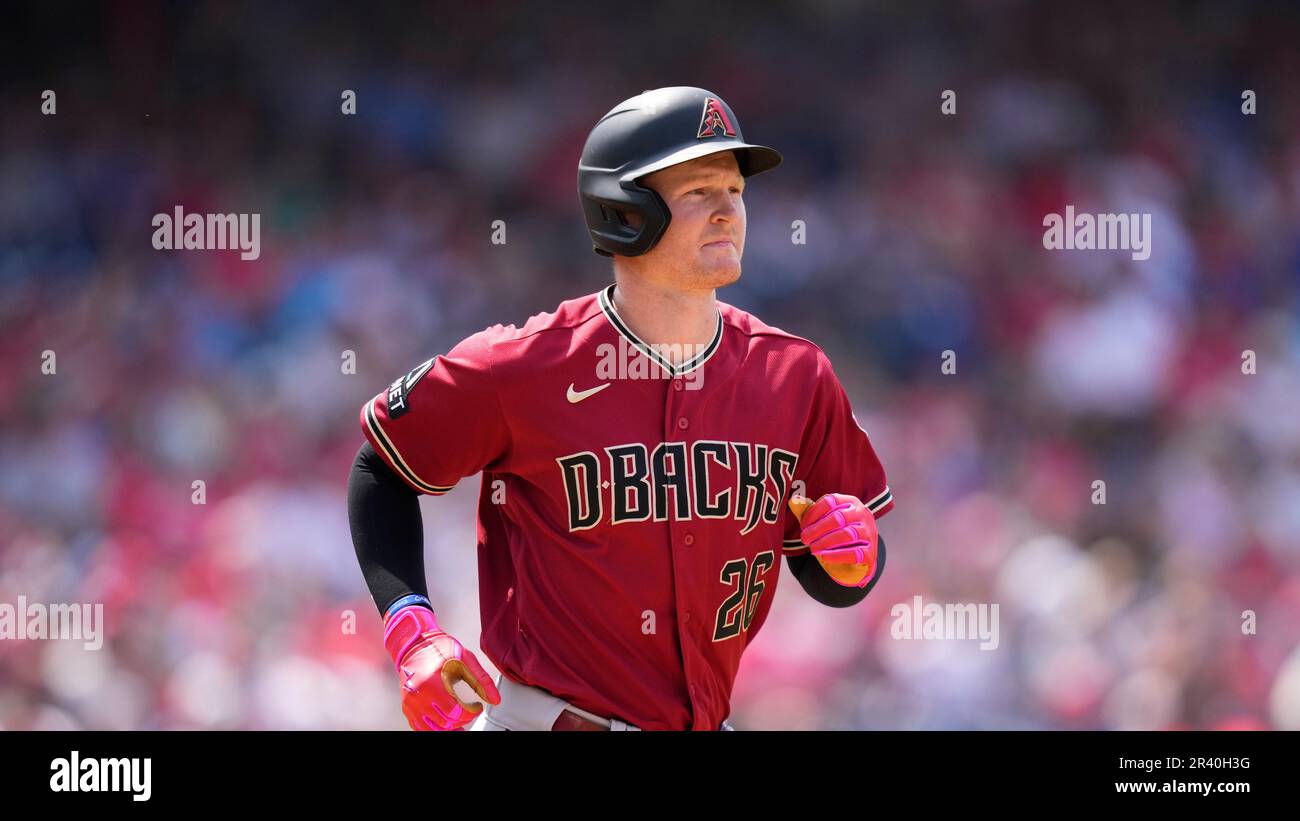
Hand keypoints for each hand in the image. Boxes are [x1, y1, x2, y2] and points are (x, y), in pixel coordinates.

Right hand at [383, 605, 500, 730]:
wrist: (415, 645)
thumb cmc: (438, 648)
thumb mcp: (464, 659)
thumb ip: (481, 680)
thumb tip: (495, 699)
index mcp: (433, 681)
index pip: (455, 711)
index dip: (471, 713)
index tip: (477, 707)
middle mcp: (418, 694)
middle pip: (445, 721)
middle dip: (462, 719)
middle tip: (469, 711)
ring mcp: (411, 702)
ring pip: (433, 728)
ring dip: (450, 726)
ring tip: (460, 719)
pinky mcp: (407, 706)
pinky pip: (420, 727)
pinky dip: (435, 728)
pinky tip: (445, 722)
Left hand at [788, 493, 877, 587]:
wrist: (860, 554)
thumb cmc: (838, 532)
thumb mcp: (827, 518)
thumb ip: (810, 511)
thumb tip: (794, 501)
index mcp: (850, 502)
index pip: (830, 501)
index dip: (813, 513)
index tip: (802, 526)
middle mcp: (863, 514)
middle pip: (838, 518)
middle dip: (817, 530)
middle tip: (804, 539)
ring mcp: (869, 533)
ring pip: (846, 534)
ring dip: (825, 542)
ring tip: (813, 549)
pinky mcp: (871, 552)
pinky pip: (855, 553)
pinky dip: (837, 555)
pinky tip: (824, 557)